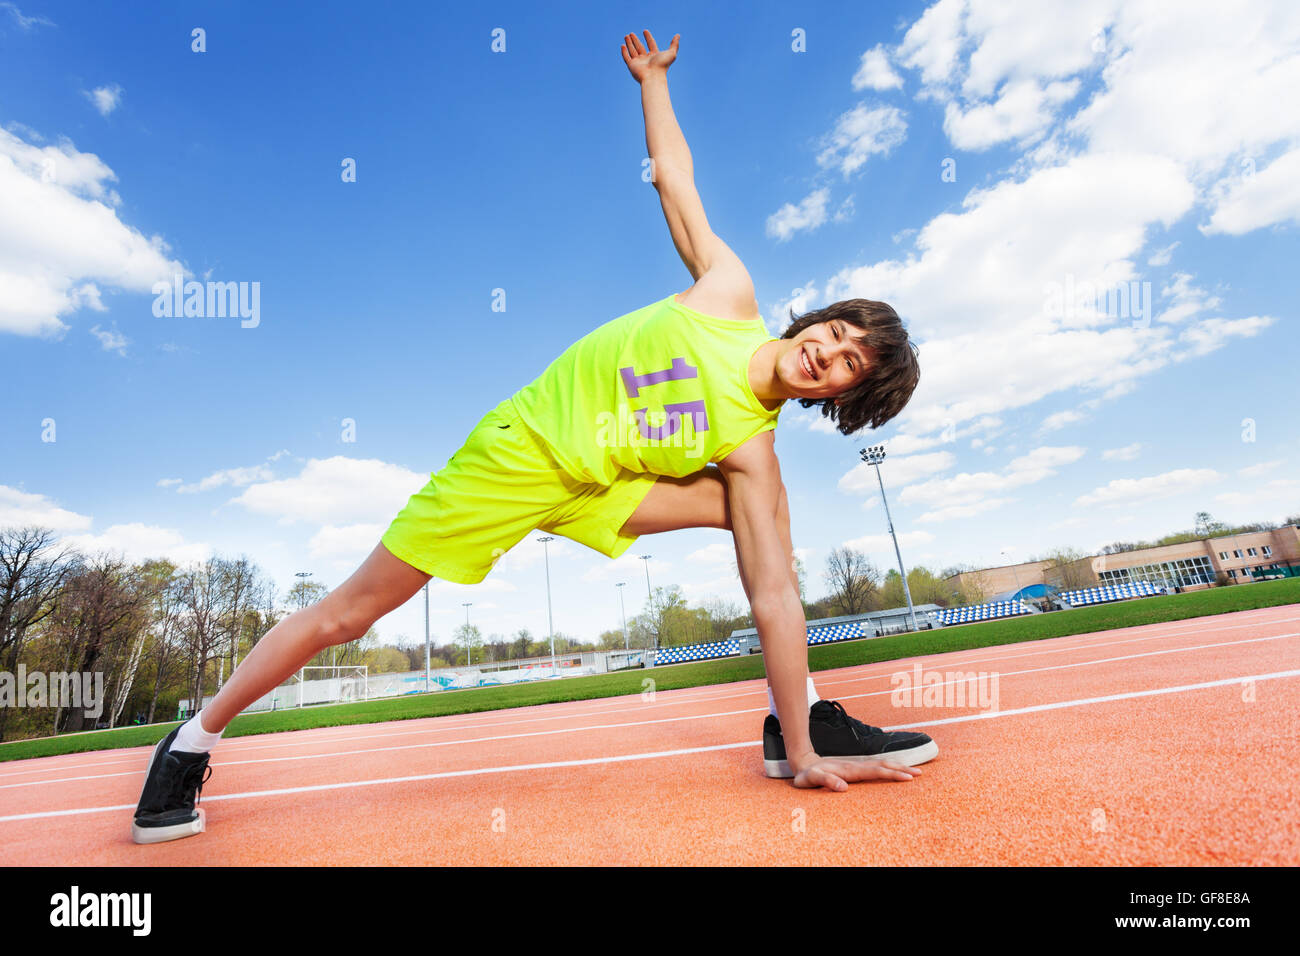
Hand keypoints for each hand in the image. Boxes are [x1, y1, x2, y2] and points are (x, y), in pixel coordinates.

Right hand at [621, 29, 678, 82]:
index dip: (648, 38)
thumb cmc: (662, 66)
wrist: (653, 76)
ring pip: (632, 51)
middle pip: (640, 47)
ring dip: (629, 43)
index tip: (645, 31)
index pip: (651, 44)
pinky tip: (623, 45)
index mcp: (654, 56)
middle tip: (631, 33)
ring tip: (626, 36)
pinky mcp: (631, 66)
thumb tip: (678, 35)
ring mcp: (638, 62)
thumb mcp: (671, 53)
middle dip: (635, 40)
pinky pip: (626, 58)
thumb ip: (674, 44)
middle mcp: (646, 59)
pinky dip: (624, 52)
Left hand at [791, 757, 921, 791]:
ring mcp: (856, 766)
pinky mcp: (855, 768)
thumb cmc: (807, 774)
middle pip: (882, 765)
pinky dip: (888, 768)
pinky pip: (875, 768)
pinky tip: (896, 770)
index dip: (891, 773)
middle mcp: (856, 766)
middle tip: (919, 774)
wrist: (803, 762)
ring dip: (897, 767)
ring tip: (914, 772)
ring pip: (880, 765)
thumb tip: (843, 787)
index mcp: (850, 770)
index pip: (875, 771)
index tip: (907, 777)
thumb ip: (826, 781)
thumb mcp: (811, 779)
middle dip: (901, 769)